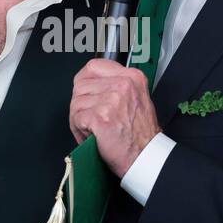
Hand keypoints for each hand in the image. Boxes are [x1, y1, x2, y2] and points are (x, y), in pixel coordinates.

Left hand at [70, 59, 160, 178]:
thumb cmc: (140, 134)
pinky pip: (76, 118)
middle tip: (88, 119)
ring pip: (76, 103)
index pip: (94, 66)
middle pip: (80, 86)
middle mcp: (123, 84)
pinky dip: (79, 130)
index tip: (85, 92)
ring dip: (79, 119)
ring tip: (91, 130)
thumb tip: (92, 84)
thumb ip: (117, 86)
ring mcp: (112, 100)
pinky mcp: (101, 116)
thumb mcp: (137, 98)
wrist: (145, 156)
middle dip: (80, 105)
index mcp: (132, 77)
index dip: (84, 81)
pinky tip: (90, 136)